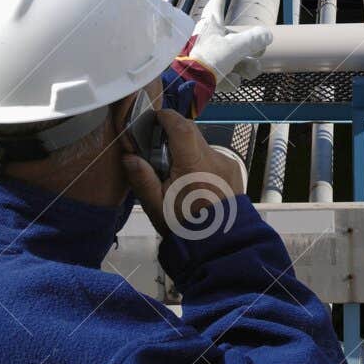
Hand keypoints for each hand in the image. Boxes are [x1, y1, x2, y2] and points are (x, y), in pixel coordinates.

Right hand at [123, 109, 244, 238]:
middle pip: (191, 132)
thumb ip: (142, 179)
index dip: (165, 116)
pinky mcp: (234, 171)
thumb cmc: (185, 228)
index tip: (154, 117)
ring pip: (202, 145)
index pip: (180, 126)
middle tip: (157, 149)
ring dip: (187, 151)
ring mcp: (227, 164)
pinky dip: (200, 162)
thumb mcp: (156, 207)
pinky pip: (213, 157)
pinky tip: (193, 182)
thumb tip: (129, 156)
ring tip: (176, 174)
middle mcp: (214, 159)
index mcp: (193, 165)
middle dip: (173, 134)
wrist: (221, 247)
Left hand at [189, 0, 271, 90]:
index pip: (215, 8)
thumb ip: (253, 40)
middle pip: (236, 40)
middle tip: (259, 52)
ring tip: (247, 73)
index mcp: (210, 27)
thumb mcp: (235, 46)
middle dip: (251, 48)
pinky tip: (228, 81)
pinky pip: (227, 76)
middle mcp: (209, 40)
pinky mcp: (208, 75)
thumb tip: (267, 34)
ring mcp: (208, 58)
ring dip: (246, 67)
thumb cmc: (208, 59)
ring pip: (235, 60)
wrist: (190, 85)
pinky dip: (230, 80)